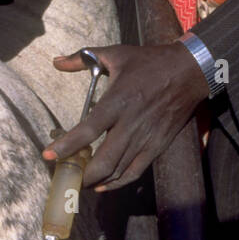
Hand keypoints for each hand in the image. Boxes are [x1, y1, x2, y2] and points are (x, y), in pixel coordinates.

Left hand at [41, 42, 208, 191]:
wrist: (190, 72)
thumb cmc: (150, 62)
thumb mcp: (116, 53)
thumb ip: (82, 58)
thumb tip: (56, 62)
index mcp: (119, 101)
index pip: (88, 129)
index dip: (67, 146)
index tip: (48, 155)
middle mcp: (132, 124)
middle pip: (104, 160)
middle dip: (81, 174)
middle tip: (65, 177)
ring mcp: (146, 138)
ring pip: (118, 170)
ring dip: (96, 181)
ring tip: (79, 183)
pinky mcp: (158, 146)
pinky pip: (135, 172)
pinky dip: (117, 183)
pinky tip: (103, 186)